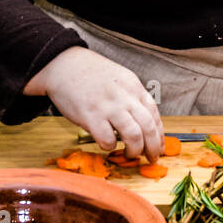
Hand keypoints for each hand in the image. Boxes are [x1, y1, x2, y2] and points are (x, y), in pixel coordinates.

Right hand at [23, 46, 163, 161]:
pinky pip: (108, 140)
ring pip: (133, 135)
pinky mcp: (90, 116)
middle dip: (153, 147)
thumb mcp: (119, 78)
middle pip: (148, 127)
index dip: (159, 134)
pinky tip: (107, 143)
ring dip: (135, 150)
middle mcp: (124, 96)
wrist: (63, 65)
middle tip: (151, 157)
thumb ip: (132, 97)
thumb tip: (144, 122)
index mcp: (133, 86)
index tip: (158, 146)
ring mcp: (108, 107)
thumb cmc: (90, 74)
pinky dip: (110, 146)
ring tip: (131, 154)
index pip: (154, 114)